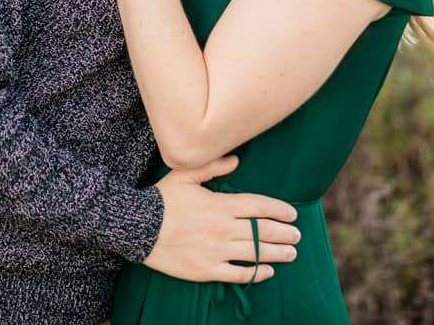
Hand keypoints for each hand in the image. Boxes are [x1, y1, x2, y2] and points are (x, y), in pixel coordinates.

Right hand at [143, 158, 300, 283]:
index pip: (258, 207)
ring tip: (291, 253)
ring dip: (278, 254)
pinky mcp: (207, 270)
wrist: (136, 228)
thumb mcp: (183, 175)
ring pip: (256, 253)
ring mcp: (216, 251)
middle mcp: (222, 229)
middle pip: (262, 231)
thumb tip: (236, 161)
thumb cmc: (161, 200)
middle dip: (284, 233)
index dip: (279, 210)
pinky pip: (239, 274)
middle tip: (297, 236)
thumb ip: (211, 166)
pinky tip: (267, 271)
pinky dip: (257, 273)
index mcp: (219, 205)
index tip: (292, 215)